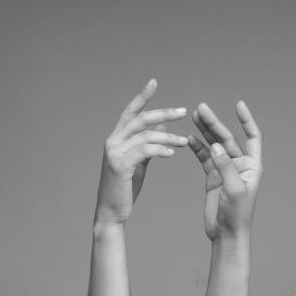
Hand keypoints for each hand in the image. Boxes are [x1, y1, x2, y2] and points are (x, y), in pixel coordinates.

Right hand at [95, 79, 188, 225]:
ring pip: (145, 135)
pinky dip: (160, 149)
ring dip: (168, 137)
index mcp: (116, 139)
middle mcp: (113, 141)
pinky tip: (172, 153)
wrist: (111, 213)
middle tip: (183, 111)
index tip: (154, 82)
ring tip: (185, 141)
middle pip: (140, 119)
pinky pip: (144, 151)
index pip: (130, 112)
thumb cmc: (124, 189)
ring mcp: (114, 152)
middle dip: (163, 113)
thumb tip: (162, 126)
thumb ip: (147, 144)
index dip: (142, 96)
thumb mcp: (138, 163)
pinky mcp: (120, 165)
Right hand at [188, 101, 261, 239]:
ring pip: (214, 145)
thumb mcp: (234, 188)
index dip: (246, 120)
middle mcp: (240, 165)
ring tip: (193, 116)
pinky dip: (197, 148)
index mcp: (252, 165)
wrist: (226, 233)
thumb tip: (215, 145)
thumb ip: (225, 166)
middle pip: (227, 138)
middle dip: (214, 123)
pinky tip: (189, 139)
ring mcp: (225, 170)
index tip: (238, 104)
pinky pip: (204, 158)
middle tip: (200, 108)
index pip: (252, 136)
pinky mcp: (213, 177)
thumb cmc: (237, 214)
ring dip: (204, 131)